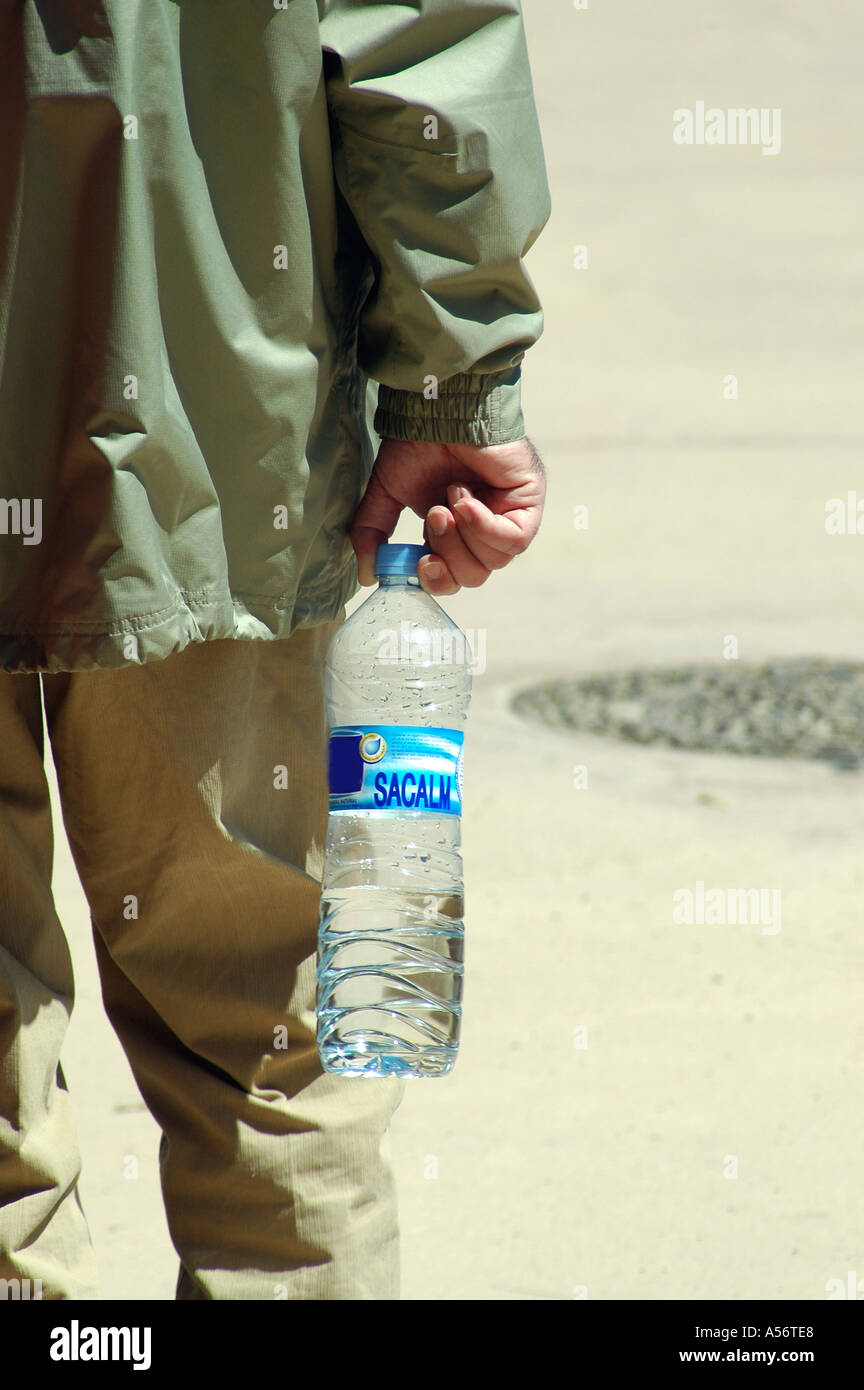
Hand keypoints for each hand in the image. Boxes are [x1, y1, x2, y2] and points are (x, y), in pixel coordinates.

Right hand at [350, 436, 545, 594]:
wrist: (440, 409)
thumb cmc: (418, 444)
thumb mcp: (388, 493)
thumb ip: (373, 532)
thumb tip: (366, 575)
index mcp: (453, 535)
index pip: (452, 579)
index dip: (436, 579)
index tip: (419, 562)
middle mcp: (483, 531)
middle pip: (473, 576)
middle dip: (448, 554)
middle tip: (435, 516)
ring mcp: (509, 518)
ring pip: (493, 561)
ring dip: (464, 535)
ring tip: (450, 498)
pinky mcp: (529, 504)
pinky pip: (514, 540)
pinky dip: (485, 526)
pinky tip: (467, 499)